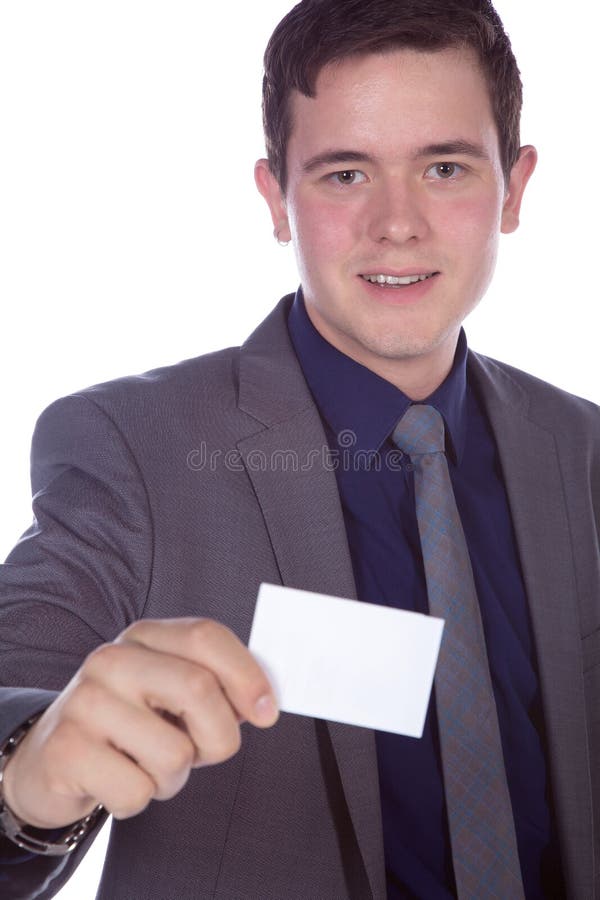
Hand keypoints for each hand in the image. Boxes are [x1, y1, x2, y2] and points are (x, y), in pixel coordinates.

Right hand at [1, 618, 277, 827]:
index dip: (247, 675)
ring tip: (147, 765)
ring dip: (174, 777)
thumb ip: (215, 687)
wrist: (51, 759)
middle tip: (205, 753)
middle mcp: (112, 660)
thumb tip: (265, 703)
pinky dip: (139, 799)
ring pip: (174, 753)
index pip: (206, 636)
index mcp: (144, 637)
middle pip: (198, 689)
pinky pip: (137, 791)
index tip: (267, 712)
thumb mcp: (170, 694)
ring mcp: (85, 702)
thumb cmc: (129, 726)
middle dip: (219, 736)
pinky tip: (117, 780)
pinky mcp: (67, 750)